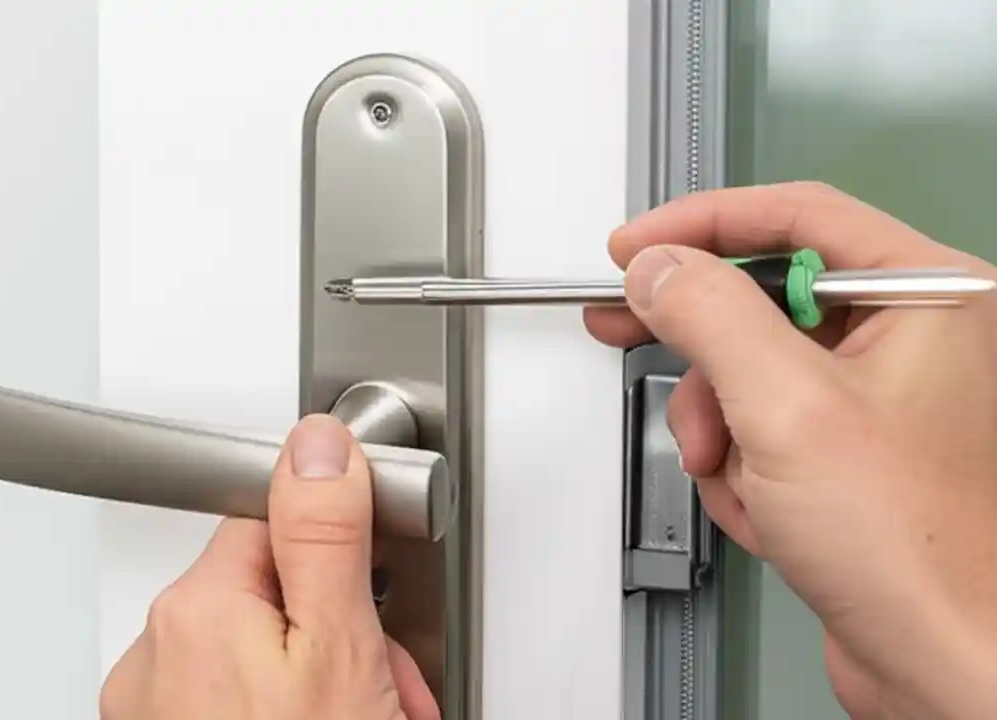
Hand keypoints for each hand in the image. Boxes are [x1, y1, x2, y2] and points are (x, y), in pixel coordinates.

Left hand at [99, 415, 439, 719]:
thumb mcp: (340, 650)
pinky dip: (279, 702)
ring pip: (253, 647)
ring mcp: (153, 705)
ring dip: (316, 667)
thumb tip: (317, 444)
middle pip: (267, 591)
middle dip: (338, 625)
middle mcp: (155, 654)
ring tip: (365, 710)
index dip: (337, 553)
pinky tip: (322, 719)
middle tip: (386, 681)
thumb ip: (326, 540)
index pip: (271, 524)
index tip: (369, 590)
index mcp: (193, 610)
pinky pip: (228, 692)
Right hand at [584, 182, 996, 717]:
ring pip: (750, 371)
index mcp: (927, 295)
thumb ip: (710, 314)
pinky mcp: (847, 452)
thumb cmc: (917, 548)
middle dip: (704, 351)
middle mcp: (909, 336)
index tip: (636, 246)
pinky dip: (743, 469)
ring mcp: (877, 398)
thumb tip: (659, 267)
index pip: (796, 214)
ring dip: (721, 428)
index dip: (702, 224)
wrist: (939, 660)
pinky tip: (768, 509)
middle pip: (763, 297)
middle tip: (631, 328)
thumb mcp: (786, 407)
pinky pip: (759, 429)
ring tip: (739, 475)